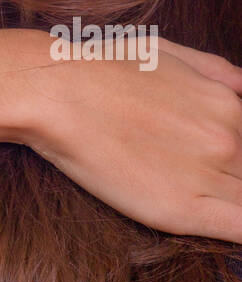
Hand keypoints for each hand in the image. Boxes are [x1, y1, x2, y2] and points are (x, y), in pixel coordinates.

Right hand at [19, 32, 241, 240]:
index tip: (214, 159)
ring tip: (191, 192)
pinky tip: (227, 225)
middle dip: (231, 174)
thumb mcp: (166, 50)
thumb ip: (215, 70)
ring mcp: (207, 176)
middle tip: (187, 169)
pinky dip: (241, 230)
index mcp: (226, 102)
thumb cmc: (103, 66)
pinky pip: (241, 230)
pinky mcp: (182, 212)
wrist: (57, 93)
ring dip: (230, 199)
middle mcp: (227, 138)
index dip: (233, 154)